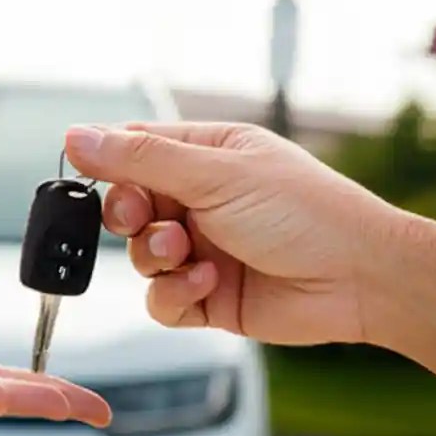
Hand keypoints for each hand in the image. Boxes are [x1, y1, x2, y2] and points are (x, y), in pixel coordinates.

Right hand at [63, 122, 435, 382]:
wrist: (359, 280)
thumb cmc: (304, 213)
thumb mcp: (216, 174)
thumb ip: (141, 159)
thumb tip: (76, 135)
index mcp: (208, 156)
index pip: (135, 150)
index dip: (109, 166)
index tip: (90, 176)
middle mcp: (203, 201)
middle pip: (129, 207)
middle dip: (130, 218)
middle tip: (145, 220)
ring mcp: (205, 249)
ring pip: (141, 257)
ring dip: (155, 257)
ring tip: (187, 253)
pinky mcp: (210, 298)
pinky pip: (162, 300)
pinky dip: (175, 294)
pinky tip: (207, 284)